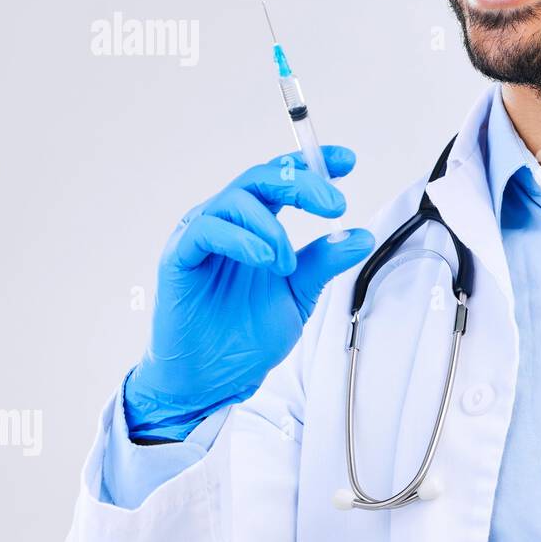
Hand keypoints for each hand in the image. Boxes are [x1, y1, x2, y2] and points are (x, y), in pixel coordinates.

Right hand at [123, 146, 374, 438]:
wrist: (213, 379)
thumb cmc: (246, 334)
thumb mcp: (299, 294)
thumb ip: (325, 262)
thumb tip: (362, 236)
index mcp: (255, 224)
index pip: (282, 178)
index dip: (314, 163)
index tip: (349, 162)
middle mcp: (227, 222)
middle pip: (261, 178)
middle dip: (301, 183)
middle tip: (333, 205)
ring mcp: (200, 237)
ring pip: (235, 200)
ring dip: (272, 227)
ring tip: (287, 264)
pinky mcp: (178, 258)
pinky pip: (206, 230)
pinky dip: (240, 239)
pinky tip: (264, 259)